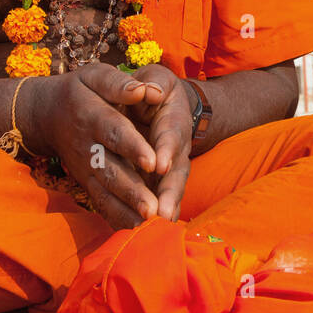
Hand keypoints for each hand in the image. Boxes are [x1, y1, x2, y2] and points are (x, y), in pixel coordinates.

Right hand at [25, 64, 158, 228]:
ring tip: (147, 223)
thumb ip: (118, 83)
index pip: (115, 132)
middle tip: (153, 208)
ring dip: (125, 209)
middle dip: (132, 190)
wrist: (46, 114)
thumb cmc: (79, 91)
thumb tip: (145, 90)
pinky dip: (116, 217)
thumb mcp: (94, 76)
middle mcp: (87, 146)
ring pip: (104, 192)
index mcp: (92, 116)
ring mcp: (85, 168)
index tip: (154, 162)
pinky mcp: (86, 182)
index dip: (133, 147)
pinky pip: (100, 202)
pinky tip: (135, 230)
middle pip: (111, 169)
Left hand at [122, 63, 194, 221]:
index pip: (172, 136)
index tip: (160, 164)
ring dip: (162, 210)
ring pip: (168, 192)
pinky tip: (137, 234)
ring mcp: (168, 169)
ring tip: (154, 229)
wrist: (161, 105)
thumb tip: (149, 90)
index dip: (167, 150)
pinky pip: (155, 200)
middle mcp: (175, 150)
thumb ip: (152, 82)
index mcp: (173, 122)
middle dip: (169, 193)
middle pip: (176, 174)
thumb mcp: (156, 78)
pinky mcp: (156, 181)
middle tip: (161, 213)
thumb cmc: (154, 89)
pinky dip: (147, 216)